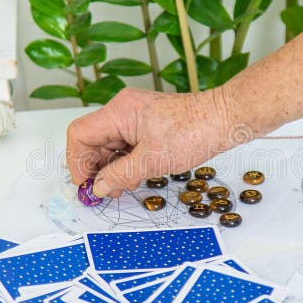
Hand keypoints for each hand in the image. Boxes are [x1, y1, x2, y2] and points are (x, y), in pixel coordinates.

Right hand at [66, 87, 240, 197]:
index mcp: (119, 111)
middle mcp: (123, 109)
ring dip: (111, 167)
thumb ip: (119, 175)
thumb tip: (97, 187)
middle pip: (92, 140)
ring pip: (108, 144)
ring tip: (122, 187)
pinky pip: (124, 144)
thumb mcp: (151, 161)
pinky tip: (133, 176)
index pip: (80, 134)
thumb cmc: (194, 132)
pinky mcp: (146, 124)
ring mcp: (135, 116)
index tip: (86, 185)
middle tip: (105, 192)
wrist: (225, 120)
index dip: (77, 162)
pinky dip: (125, 162)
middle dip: (95, 168)